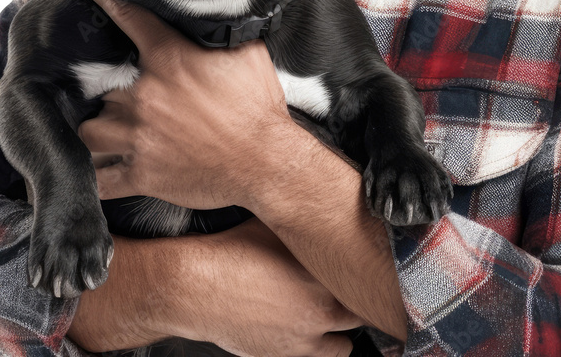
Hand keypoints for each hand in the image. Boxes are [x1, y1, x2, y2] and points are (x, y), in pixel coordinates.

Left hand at [77, 0, 292, 209]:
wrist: (267, 162)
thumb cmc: (258, 106)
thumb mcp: (247, 52)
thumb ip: (221, 28)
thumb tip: (216, 3)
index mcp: (168, 59)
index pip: (127, 17)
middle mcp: (144, 96)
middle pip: (102, 85)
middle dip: (111, 87)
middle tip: (123, 91)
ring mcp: (139, 138)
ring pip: (90, 130)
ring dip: (99, 128)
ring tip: (111, 128)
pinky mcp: (142, 175)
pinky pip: (101, 179)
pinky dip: (98, 175)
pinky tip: (102, 170)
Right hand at [182, 218, 361, 356]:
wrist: (198, 288)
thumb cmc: (231, 254)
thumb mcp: (274, 228)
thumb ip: (306, 231)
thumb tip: (324, 216)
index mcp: (320, 278)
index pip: (362, 282)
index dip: (361, 275)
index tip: (360, 270)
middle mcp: (318, 312)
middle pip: (359, 315)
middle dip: (354, 303)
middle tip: (346, 291)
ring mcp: (302, 341)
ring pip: (344, 347)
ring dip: (339, 332)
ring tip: (328, 315)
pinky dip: (317, 348)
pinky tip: (306, 330)